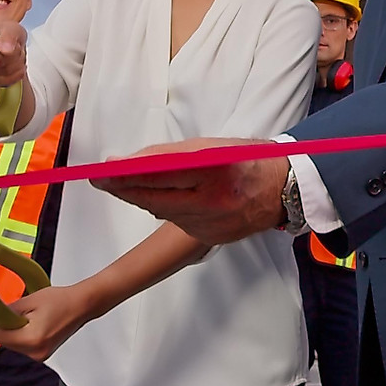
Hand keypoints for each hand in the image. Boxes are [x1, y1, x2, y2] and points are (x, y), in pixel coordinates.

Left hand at [0, 283, 94, 361]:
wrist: (81, 305)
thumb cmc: (60, 300)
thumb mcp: (28, 301)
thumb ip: (3, 312)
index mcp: (31, 339)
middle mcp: (35, 352)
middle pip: (3, 341)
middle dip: (7, 326)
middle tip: (23, 312)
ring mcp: (39, 356)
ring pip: (12, 344)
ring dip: (15, 331)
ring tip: (33, 317)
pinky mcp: (42, 355)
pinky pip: (22, 346)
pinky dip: (24, 335)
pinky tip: (36, 324)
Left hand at [92, 138, 290, 245]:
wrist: (285, 191)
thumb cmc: (247, 160)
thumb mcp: (213, 147)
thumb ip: (173, 155)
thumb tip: (132, 161)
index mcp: (216, 170)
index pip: (162, 172)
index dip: (129, 173)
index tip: (104, 170)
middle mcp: (213, 202)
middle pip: (156, 197)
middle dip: (124, 188)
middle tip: (100, 179)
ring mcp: (212, 225)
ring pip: (162, 212)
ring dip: (141, 197)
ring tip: (121, 184)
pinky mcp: (211, 238)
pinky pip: (177, 222)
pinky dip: (163, 209)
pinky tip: (156, 198)